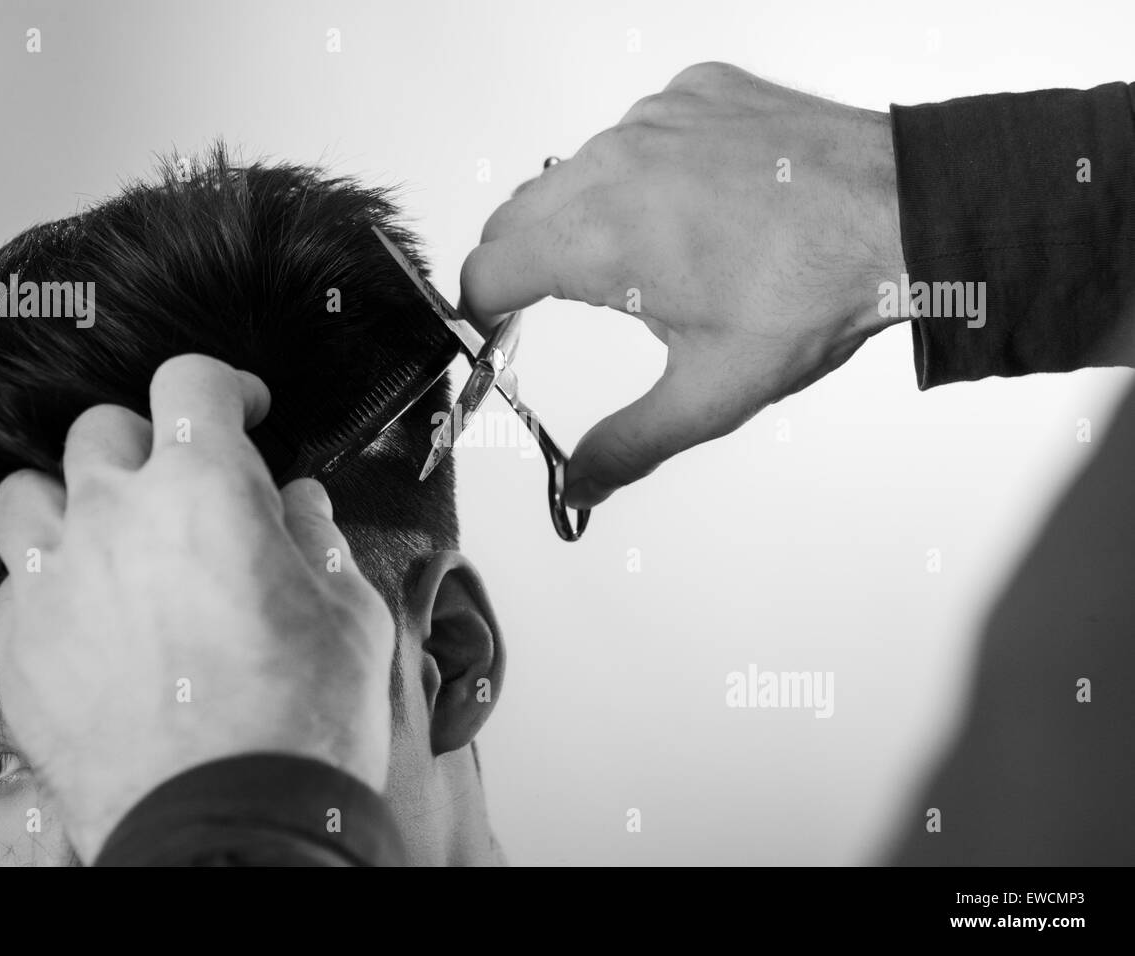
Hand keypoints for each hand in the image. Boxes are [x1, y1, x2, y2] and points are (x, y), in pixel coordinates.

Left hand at [0, 354, 395, 862]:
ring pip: (30, 492)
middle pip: (102, 430)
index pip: (188, 380)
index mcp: (205, 487)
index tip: (239, 409)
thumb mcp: (350, 611)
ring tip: (113, 539)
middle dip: (150, 445)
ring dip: (74, 501)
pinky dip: (51, 579)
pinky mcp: (20, 642)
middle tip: (185, 489)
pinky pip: (17, 579)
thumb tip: (296, 503)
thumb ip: (317, 535)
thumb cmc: (300, 721)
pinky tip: (92, 615)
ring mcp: (55, 577)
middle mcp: (115, 514)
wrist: (231, 822)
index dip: (221, 387)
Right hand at [461, 62, 904, 506]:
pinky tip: (696, 202)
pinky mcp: (694, 92)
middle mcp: (610, 165)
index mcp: (598, 241)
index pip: (486, 270)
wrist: (905, 211)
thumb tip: (580, 486)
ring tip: (648, 255)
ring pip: (574, 170)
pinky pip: (636, 131)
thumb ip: (630, 444)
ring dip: (583, 213)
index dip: (482, 309)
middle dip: (523, 263)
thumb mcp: (713, 392)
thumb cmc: (813, 294)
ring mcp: (652, 119)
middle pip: (515, 216)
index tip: (497, 326)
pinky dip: (644, 168)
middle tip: (563, 298)